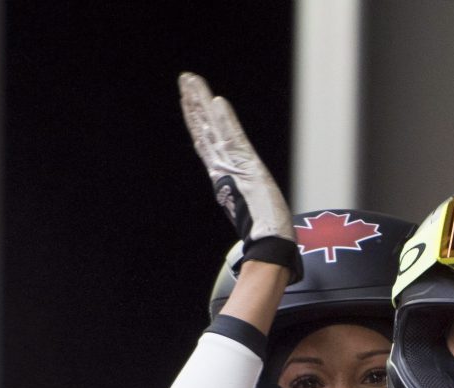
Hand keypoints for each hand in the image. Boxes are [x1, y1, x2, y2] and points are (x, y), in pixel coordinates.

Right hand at [178, 71, 300, 277]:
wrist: (268, 241)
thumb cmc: (264, 228)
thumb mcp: (251, 203)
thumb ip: (242, 193)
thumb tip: (242, 193)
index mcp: (223, 174)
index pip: (206, 140)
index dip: (197, 119)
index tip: (189, 99)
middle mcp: (222, 167)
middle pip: (204, 129)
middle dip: (193, 104)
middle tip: (185, 79)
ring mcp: (231, 165)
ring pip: (212, 128)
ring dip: (201, 103)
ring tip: (191, 81)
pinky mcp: (245, 166)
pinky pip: (232, 138)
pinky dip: (224, 120)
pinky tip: (217, 100)